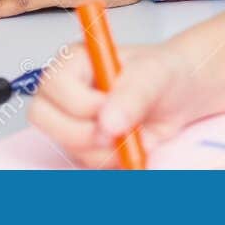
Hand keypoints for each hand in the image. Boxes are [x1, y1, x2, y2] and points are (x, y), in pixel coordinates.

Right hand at [28, 40, 199, 167]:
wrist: (181, 95)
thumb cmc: (164, 74)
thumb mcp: (154, 75)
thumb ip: (133, 95)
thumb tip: (108, 121)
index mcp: (75, 62)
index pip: (53, 84)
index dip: (79, 103)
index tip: (109, 108)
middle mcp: (66, 91)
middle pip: (42, 118)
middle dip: (82, 132)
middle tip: (117, 131)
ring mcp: (72, 120)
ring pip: (67, 146)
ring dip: (104, 149)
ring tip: (134, 133)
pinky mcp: (83, 146)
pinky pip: (86, 163)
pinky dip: (111, 161)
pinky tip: (130, 144)